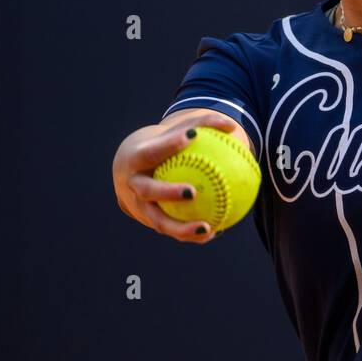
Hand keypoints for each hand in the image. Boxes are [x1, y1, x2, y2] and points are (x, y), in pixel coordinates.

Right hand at [111, 111, 244, 244]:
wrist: (130, 169)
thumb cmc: (160, 145)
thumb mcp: (174, 133)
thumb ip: (202, 126)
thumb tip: (231, 126)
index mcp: (135, 159)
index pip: (151, 151)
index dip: (169, 144)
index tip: (192, 137)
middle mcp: (131, 185)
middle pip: (147, 191)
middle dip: (167, 193)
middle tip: (192, 192)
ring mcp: (137, 206)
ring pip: (158, 221)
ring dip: (181, 228)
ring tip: (208, 228)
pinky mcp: (147, 221)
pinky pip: (171, 230)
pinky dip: (191, 234)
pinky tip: (215, 231)